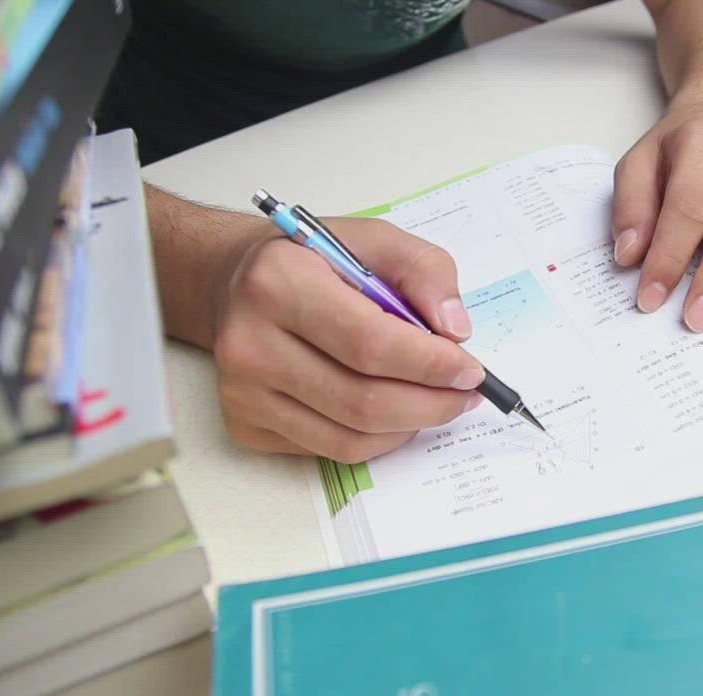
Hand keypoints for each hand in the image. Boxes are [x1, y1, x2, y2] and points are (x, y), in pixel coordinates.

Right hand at [209, 217, 483, 462]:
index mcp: (279, 283)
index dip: (431, 364)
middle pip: (363, 401)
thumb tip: (455, 329)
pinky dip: (378, 439)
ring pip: (351, 437)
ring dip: (411, 425)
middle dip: (432, 403)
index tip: (470, 369)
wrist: (232, 282)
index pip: (371, 343)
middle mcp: (250, 343)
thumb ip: (423, 270)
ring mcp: (242, 392)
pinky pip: (331, 451)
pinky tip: (395, 411)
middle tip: (466, 393)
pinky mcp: (246, 425)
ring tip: (437, 401)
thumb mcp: (371, 238)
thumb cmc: (308, 261)